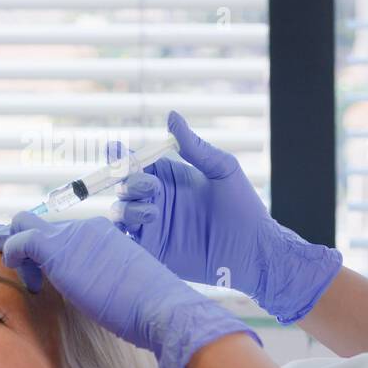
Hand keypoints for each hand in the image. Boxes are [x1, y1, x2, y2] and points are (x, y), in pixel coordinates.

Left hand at [0, 211, 260, 367]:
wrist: (160, 305)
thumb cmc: (147, 309)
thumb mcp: (119, 291)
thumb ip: (97, 286)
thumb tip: (85, 299)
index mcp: (100, 236)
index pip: (57, 232)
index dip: (35, 243)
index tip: (21, 254)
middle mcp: (84, 228)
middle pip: (35, 223)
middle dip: (11, 238)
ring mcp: (71, 236)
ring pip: (23, 226)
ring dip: (7, 246)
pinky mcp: (57, 248)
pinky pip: (19, 241)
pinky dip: (11, 253)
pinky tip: (18, 272)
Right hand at [110, 110, 342, 323]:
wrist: (253, 249)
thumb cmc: (243, 206)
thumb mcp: (222, 169)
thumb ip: (195, 147)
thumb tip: (171, 116)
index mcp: (168, 177)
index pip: (134, 162)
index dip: (119, 155)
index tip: (114, 149)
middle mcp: (155, 199)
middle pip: (123, 186)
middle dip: (128, 182)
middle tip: (151, 185)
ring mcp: (152, 226)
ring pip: (119, 212)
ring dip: (128, 208)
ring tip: (154, 213)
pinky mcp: (153, 251)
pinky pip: (125, 242)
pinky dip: (122, 234)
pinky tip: (141, 229)